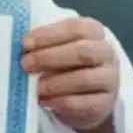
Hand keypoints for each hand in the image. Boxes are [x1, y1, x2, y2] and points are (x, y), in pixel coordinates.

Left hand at [21, 17, 119, 132]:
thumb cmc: (67, 64)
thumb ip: (44, 44)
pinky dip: (61, 102)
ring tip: (35, 86)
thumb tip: (22, 47)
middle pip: (82, 52)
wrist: (87, 96)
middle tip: (25, 64)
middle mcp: (106, 53)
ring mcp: (110, 79)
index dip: (49, 35)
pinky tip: (44, 101)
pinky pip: (84, 104)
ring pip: (84, 79)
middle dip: (49, 58)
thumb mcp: (57, 48)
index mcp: (94, 32)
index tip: (25, 44)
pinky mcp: (105, 104)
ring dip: (55, 83)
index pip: (76, 28)